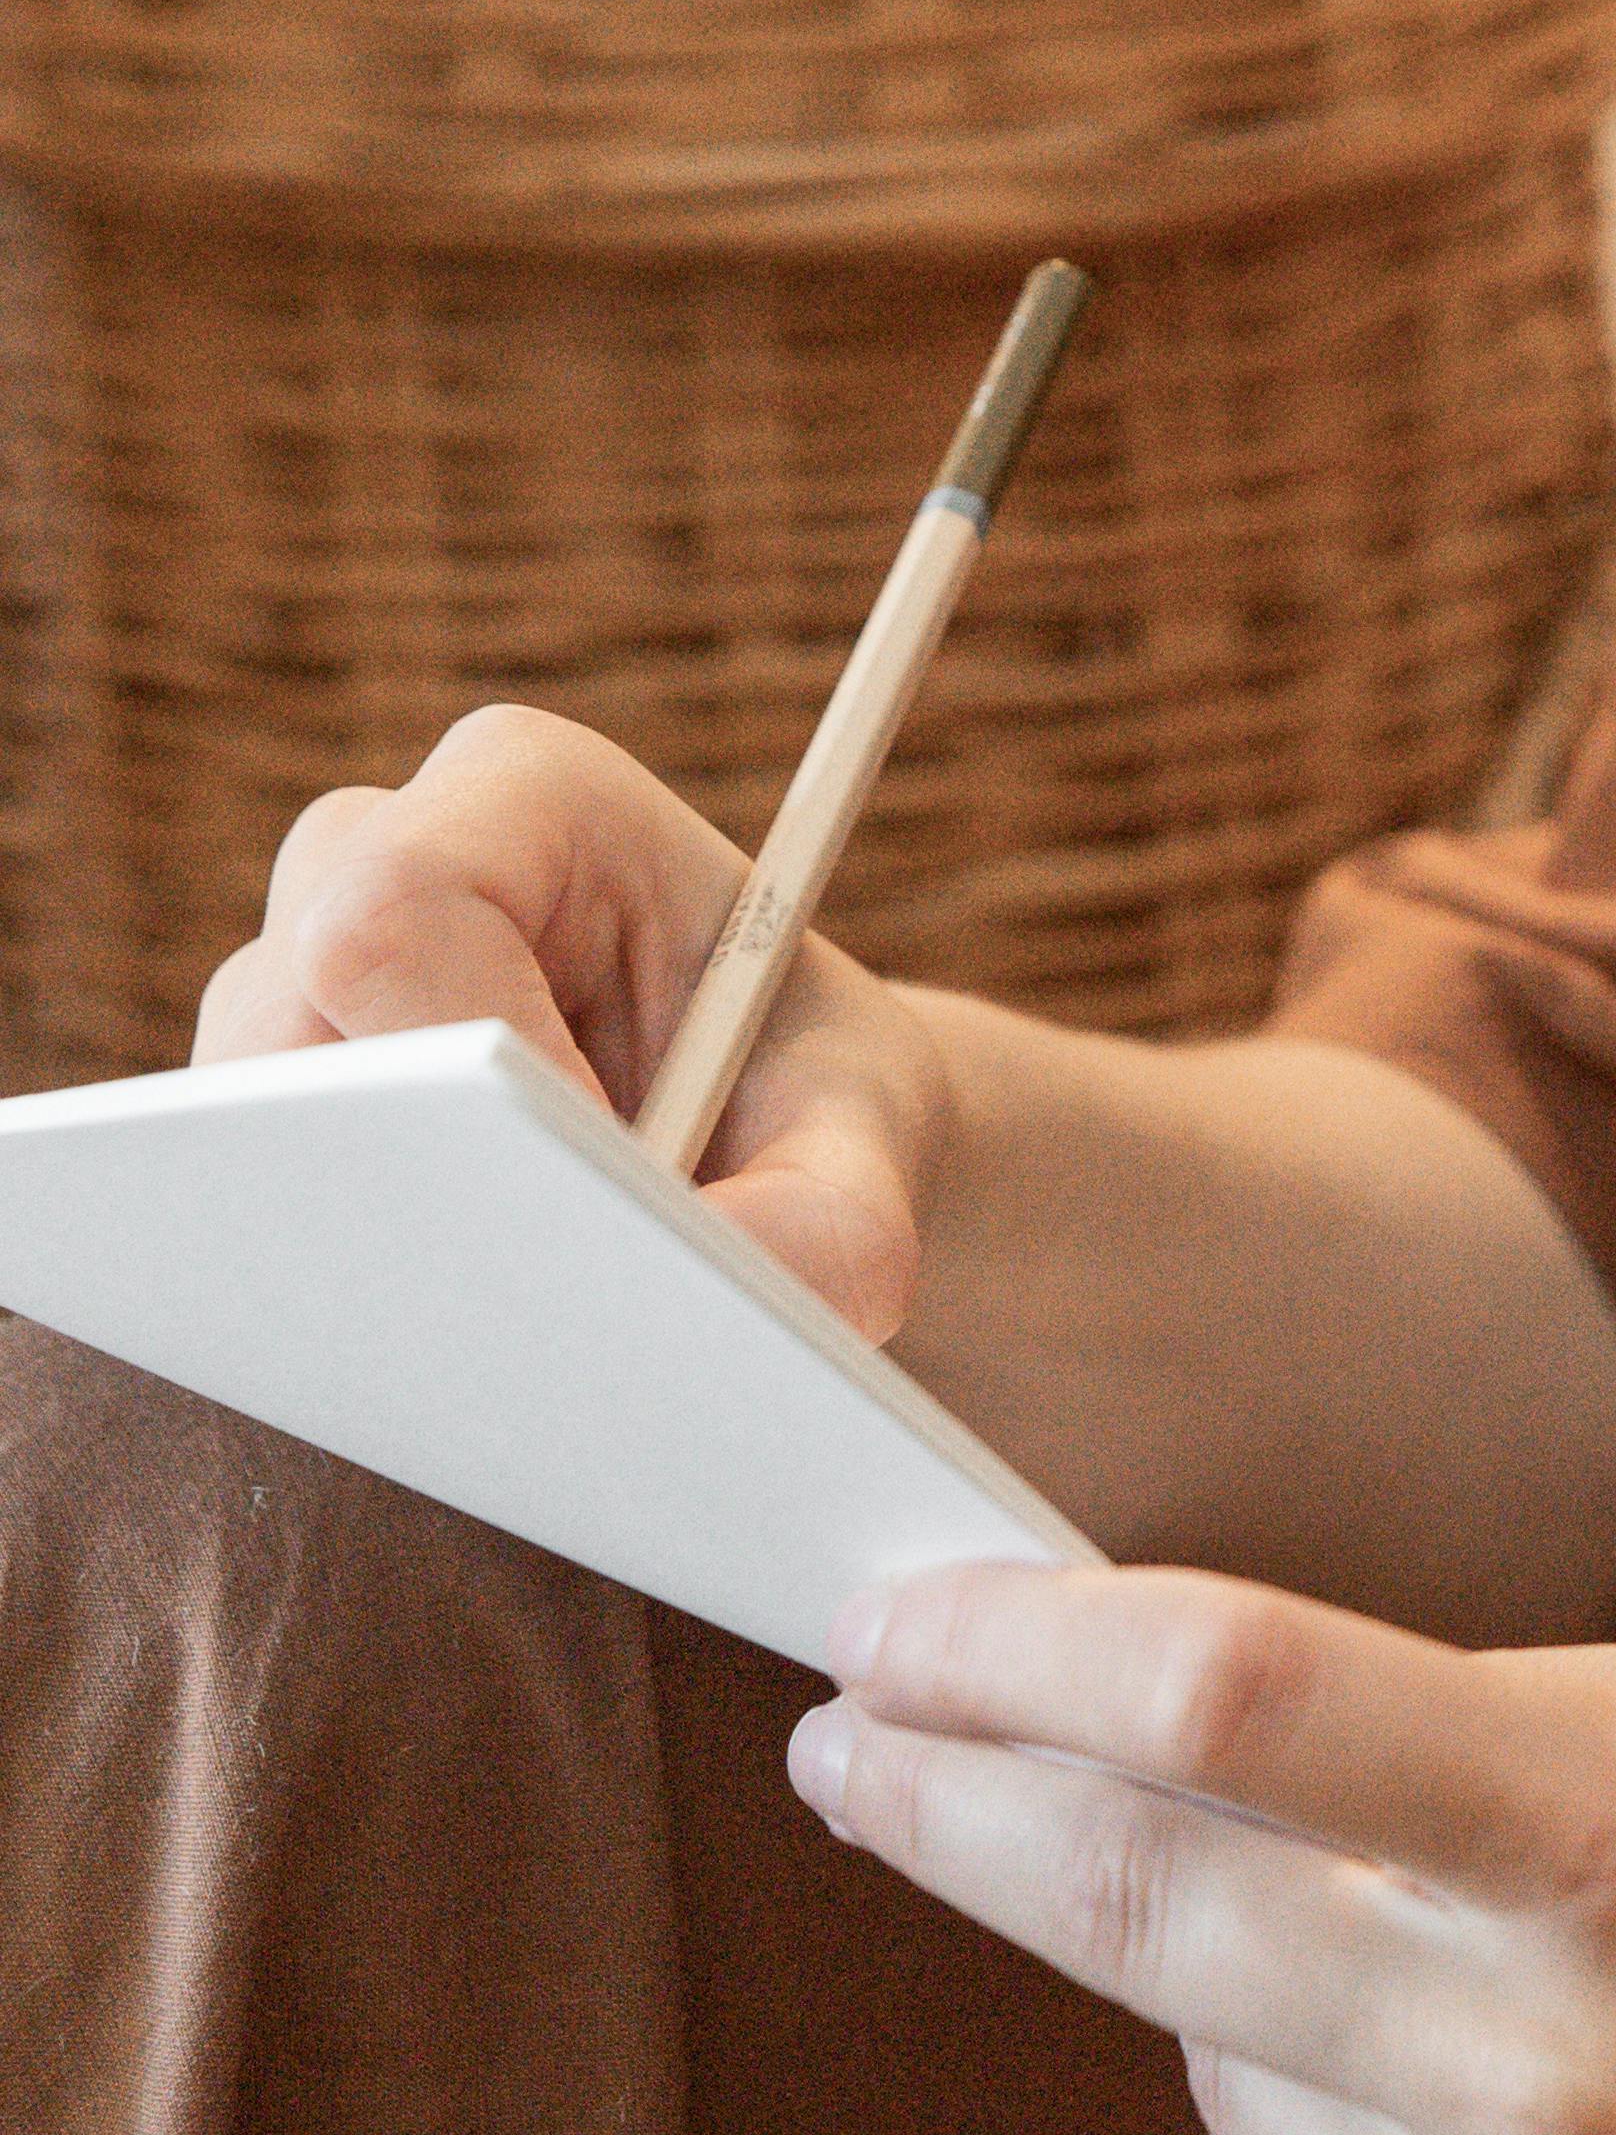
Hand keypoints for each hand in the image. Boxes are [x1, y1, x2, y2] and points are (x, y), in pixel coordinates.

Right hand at [192, 703, 945, 1344]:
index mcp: (532, 797)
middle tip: (514, 1285)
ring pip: (233, 1130)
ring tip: (496, 1313)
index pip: (393, 908)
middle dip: (382, 1176)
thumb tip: (673, 1316)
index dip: (458, 1060)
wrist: (778, 1147)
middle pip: (279, 1031)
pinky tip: (429, 1337)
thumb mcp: (865, 1164)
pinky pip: (230, 1197)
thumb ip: (814, 1238)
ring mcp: (298, 978)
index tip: (583, 1167)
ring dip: (352, 1242)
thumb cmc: (811, 1114)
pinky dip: (319, 1278)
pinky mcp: (266, 1096)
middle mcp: (383, 854)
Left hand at [784, 1561, 1615, 2134]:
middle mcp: (1541, 2070)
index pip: (1237, 1700)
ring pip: (1222, 2071)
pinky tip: (1516, 2115)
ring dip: (1225, 1984)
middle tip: (860, 1738)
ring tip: (1405, 1946)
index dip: (1026, 1649)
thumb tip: (1182, 1714)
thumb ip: (1465, 1724)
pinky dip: (1346, 2133)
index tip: (897, 1618)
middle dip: (955, 1806)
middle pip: (1132, 1909)